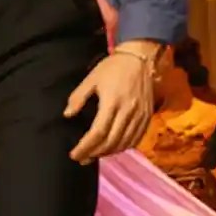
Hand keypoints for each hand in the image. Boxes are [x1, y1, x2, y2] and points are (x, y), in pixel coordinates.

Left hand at [65, 41, 160, 164]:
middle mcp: (128, 111)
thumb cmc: (112, 68)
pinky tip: (113, 148)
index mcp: (112, 102)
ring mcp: (140, 114)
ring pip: (124, 143)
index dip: (85, 147)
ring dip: (108, 153)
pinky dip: (124, 147)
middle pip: (111, 142)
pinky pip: (136, 138)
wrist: (140, 57)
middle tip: (82, 158)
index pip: (98, 132)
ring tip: (94, 155)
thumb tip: (67, 115)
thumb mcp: (91, 79)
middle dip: (94, 153)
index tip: (74, 154)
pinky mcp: (148, 115)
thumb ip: (78, 97)